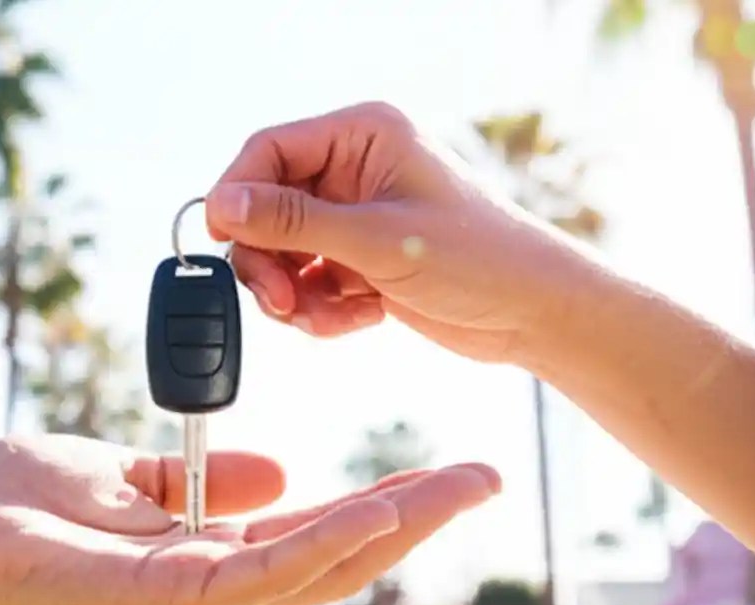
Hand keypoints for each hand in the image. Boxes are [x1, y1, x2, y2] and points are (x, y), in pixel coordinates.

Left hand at [0, 434, 497, 604]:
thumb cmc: (13, 503)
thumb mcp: (122, 474)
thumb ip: (195, 478)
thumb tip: (276, 473)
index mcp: (200, 554)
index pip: (310, 533)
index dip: (381, 505)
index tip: (441, 469)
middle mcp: (207, 588)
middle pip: (330, 557)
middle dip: (412, 521)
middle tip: (484, 479)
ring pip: (310, 571)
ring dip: (387, 531)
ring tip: (453, 490)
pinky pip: (256, 575)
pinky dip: (320, 544)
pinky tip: (374, 510)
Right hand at [204, 101, 596, 362]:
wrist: (533, 313)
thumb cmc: (479, 258)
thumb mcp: (378, 239)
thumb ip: (294, 221)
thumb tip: (223, 206)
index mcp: (362, 136)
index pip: (269, 151)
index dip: (236, 195)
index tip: (221, 240)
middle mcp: (355, 170)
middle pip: (268, 208)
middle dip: (268, 260)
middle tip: (280, 301)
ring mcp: (357, 216)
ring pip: (284, 252)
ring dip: (294, 292)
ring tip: (323, 316)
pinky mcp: (362, 258)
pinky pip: (310, 281)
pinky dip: (321, 308)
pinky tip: (357, 318)